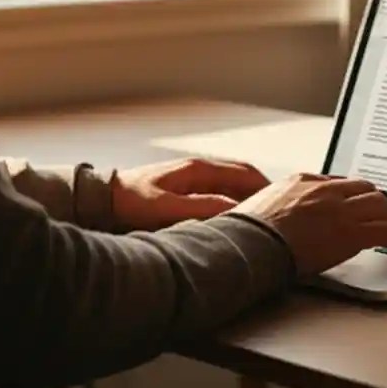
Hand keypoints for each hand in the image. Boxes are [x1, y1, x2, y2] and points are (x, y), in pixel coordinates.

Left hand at [112, 158, 269, 230]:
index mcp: (200, 169)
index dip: (268, 187)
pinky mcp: (185, 188)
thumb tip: (237, 210)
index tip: (283, 202)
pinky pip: (219, 192)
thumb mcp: (168, 208)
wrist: (103, 199)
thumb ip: (203, 207)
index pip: (246, 173)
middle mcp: (199, 169)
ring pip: (232, 185)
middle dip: (263, 192)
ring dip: (248, 197)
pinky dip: (233, 201)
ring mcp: (193, 177)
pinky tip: (235, 218)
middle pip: (242, 176)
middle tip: (279, 211)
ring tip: (261, 217)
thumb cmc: (132, 202)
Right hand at [232, 173, 386, 277]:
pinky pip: (386, 231)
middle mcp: (325, 190)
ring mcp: (340, 210)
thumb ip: (275, 204)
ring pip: (379, 205)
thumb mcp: (258, 205)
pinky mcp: (350, 233)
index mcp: (303, 181)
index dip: (351, 194)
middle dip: (376, 200)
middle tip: (382, 212)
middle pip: (364, 188)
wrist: (249, 244)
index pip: (337, 182)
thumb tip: (269, 213)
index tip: (355, 202)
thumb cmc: (247, 231)